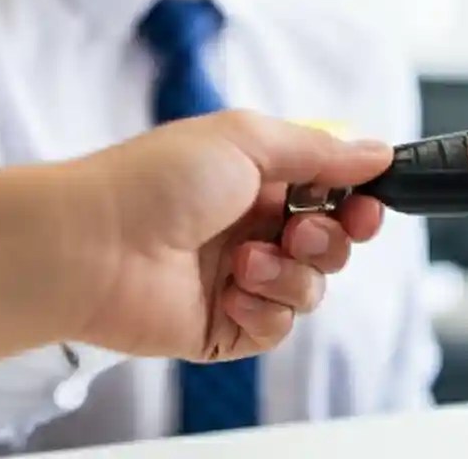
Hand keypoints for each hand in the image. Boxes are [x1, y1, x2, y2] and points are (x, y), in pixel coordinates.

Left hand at [53, 110, 391, 361]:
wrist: (89, 244)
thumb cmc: (155, 180)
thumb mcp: (248, 140)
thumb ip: (320, 150)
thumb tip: (377, 152)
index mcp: (258, 180)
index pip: (331, 194)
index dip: (356, 202)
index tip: (367, 205)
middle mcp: (252, 228)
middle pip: (331, 245)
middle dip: (329, 240)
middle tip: (301, 232)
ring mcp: (239, 280)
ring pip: (311, 290)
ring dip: (290, 276)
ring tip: (245, 263)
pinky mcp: (224, 326)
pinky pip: (278, 328)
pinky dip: (264, 310)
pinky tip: (231, 292)